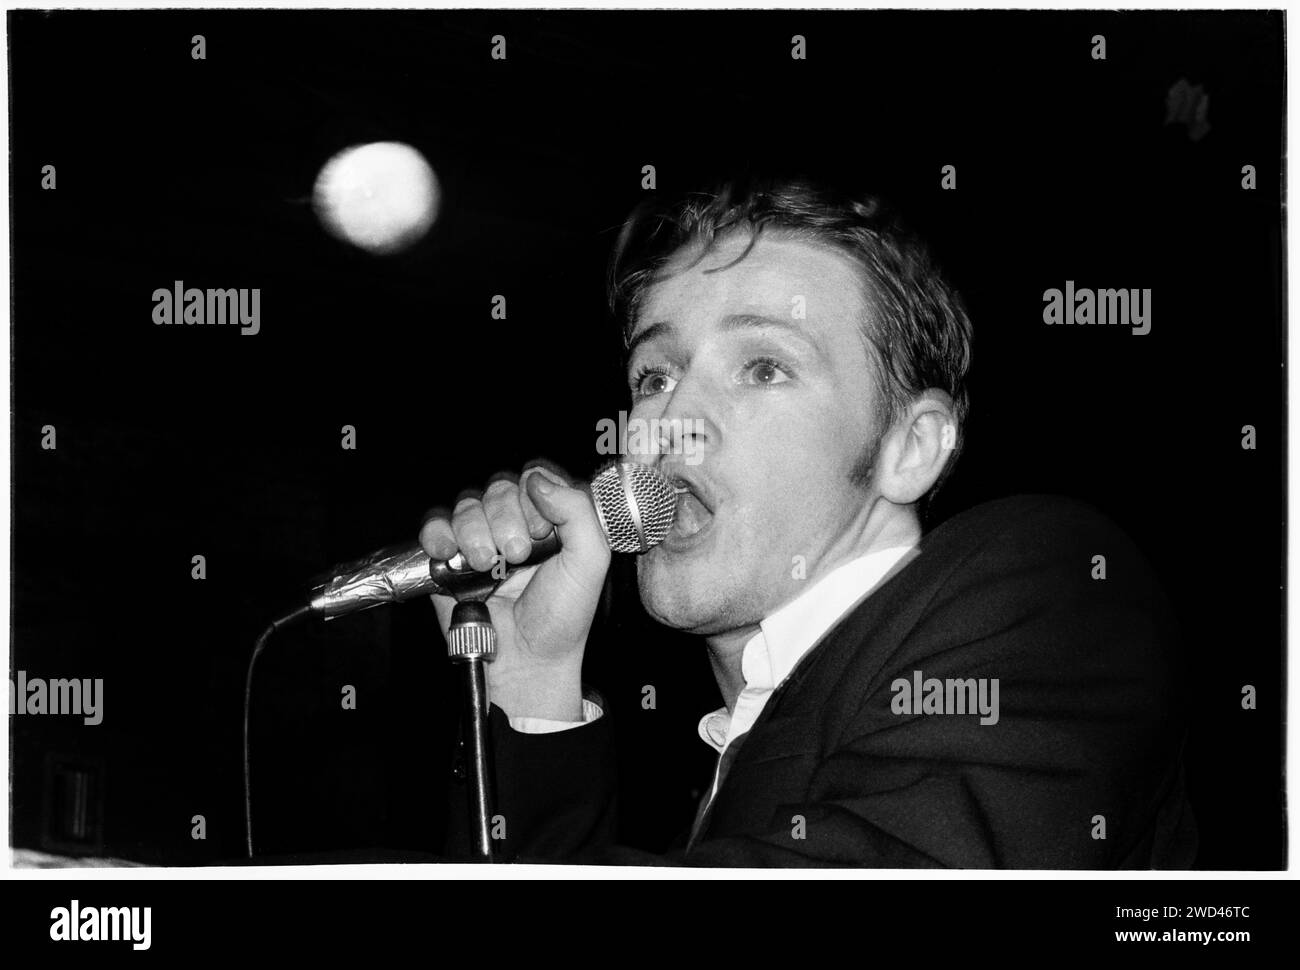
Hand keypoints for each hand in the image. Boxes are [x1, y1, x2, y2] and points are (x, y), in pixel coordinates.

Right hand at [419, 463, 610, 720]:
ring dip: (474, 530)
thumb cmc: (561, 617)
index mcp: (552, 518)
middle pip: (500, 486)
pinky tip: (449, 553)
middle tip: (516, 555)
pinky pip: (434, 525)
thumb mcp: (590, 563)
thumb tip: (538, 480)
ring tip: (486, 565)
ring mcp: (481, 538)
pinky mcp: (449, 558)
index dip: (536, 495)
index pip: (537, 476)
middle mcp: (516, 522)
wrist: (525, 662)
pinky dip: (438, 533)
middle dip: (505, 518)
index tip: (543, 530)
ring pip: (467, 503)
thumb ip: (579, 512)